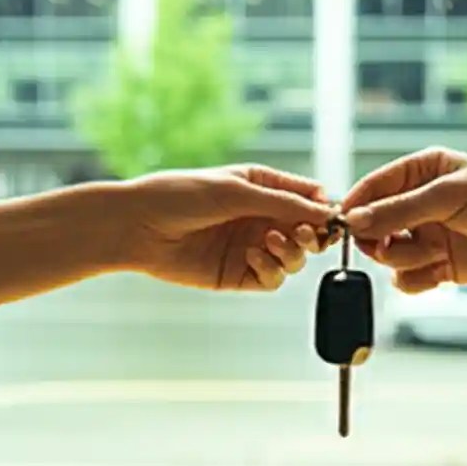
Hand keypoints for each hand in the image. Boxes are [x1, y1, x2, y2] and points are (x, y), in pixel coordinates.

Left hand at [108, 164, 337, 290]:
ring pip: (294, 258)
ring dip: (292, 252)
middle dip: (313, 234)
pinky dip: (270, 269)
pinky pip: (272, 278)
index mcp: (263, 187)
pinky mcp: (238, 274)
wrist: (136, 226)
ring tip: (269, 241)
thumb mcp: (237, 190)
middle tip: (304, 233)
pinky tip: (252, 256)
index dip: (323, 208)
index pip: (308, 198)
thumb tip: (327, 210)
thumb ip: (283, 202)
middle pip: (307, 232)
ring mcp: (251, 247)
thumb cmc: (181, 195)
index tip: (330, 216)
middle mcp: (260, 218)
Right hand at [341, 147, 466, 292]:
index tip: (343, 224)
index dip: (355, 205)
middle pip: (372, 224)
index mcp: (422, 172)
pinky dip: (416, 279)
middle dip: (377, 238)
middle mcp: (420, 204)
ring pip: (388, 254)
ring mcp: (429, 235)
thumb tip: (354, 219)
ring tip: (433, 253)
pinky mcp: (440, 265)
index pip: (373, 187)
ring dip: (403, 258)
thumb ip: (398, 210)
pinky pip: (406, 279)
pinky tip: (439, 271)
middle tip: (388, 243)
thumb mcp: (448, 196)